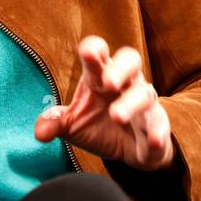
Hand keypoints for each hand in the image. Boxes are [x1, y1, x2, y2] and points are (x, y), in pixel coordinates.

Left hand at [34, 35, 175, 171]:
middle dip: (120, 68)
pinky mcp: (157, 125)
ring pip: (144, 94)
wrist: (130, 150)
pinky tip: (152, 141)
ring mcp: (144, 103)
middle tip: (108, 83)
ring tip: (116, 116)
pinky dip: (157, 132)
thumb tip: (40, 132)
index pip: (98, 53)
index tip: (89, 53)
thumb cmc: (98, 125)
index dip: (94, 50)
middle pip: (130, 60)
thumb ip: (55, 122)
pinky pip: (160, 125)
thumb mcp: (72, 124)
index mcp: (100, 76)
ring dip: (131, 104)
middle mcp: (125, 83)